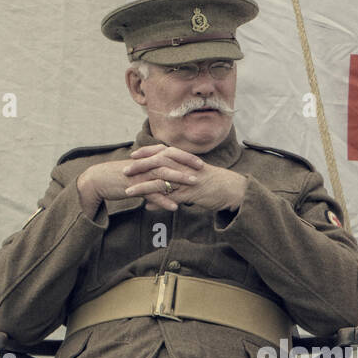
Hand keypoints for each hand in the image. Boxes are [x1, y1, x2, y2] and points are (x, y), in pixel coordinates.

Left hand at [121, 144, 246, 212]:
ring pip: (161, 181)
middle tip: (124, 171)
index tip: (133, 154)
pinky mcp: (190, 193)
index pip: (162, 151)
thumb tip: (159, 192)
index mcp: (185, 159)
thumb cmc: (215, 183)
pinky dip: (158, 202)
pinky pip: (171, 197)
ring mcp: (187, 179)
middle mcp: (184, 167)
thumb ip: (178, 180)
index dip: (147, 152)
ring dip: (143, 186)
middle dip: (139, 167)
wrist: (232, 189)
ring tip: (129, 192)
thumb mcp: (195, 177)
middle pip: (157, 163)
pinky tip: (147, 206)